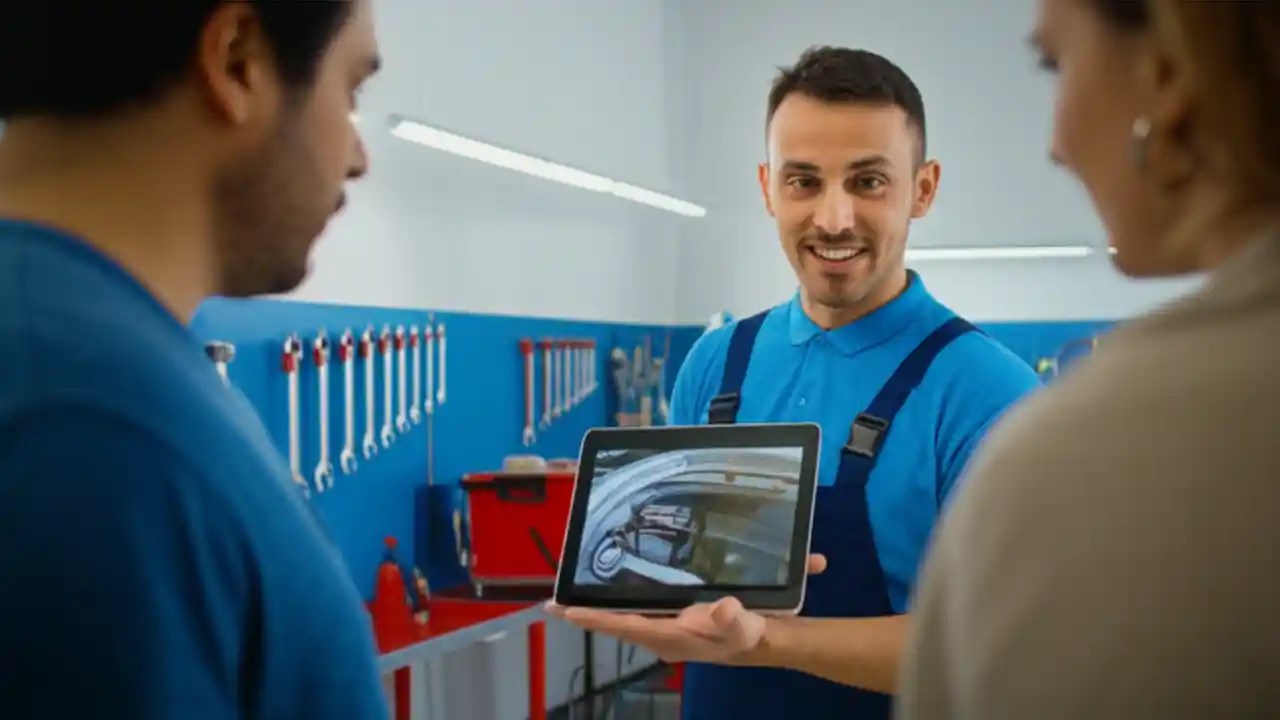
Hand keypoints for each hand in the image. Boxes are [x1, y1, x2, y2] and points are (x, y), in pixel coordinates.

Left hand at [545, 554, 825, 664]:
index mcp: (669, 636)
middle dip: (586, 614)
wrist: (757, 642)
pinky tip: (605, 595)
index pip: (624, 626)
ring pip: (622, 620)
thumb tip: (723, 608)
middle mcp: (659, 636)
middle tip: (552, 602)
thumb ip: (732, 617)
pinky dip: (615, 606)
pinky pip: (633, 615)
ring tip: (569, 597)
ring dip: (597, 610)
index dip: (594, 618)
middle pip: (615, 624)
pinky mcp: (668, 623)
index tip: (564, 611)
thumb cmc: (746, 633)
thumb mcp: (743, 624)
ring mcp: (662, 631)